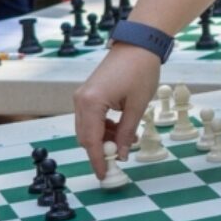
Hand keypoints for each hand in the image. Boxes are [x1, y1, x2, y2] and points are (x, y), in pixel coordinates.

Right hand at [75, 39, 162, 165]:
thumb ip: (126, 132)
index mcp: (90, 103)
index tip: (104, 175)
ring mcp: (82, 97)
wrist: (138, 45)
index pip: (90, 140)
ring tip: (127, 142)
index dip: (97, 160)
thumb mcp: (137, 106)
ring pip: (88, 129)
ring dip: (104, 139)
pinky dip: (104, 128)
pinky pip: (91, 118)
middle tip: (117, 163)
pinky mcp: (88, 94)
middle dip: (100, 151)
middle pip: (85, 136)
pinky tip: (121, 130)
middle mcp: (80, 101)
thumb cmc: (140, 71)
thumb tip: (120, 154)